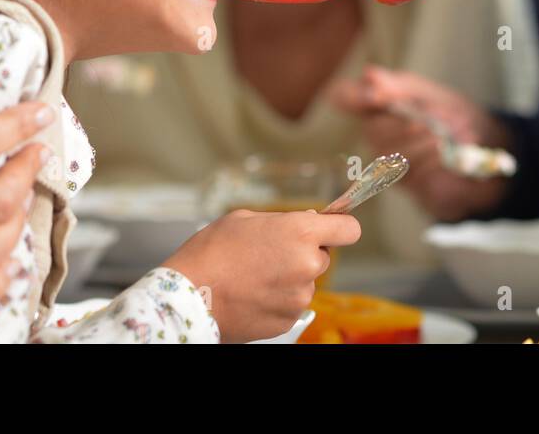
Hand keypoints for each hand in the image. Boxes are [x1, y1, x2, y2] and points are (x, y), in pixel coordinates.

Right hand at [163, 209, 360, 342]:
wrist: (189, 296)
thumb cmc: (211, 253)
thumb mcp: (245, 218)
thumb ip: (281, 221)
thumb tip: (304, 224)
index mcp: (301, 233)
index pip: (348, 230)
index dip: (339, 228)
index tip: (331, 229)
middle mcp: (307, 265)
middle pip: (321, 257)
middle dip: (302, 254)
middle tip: (270, 254)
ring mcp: (299, 297)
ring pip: (305, 282)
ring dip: (288, 278)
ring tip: (254, 276)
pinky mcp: (288, 320)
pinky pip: (291, 304)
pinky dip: (277, 299)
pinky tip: (252, 293)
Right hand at [331, 65, 506, 221]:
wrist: (481, 147)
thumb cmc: (448, 114)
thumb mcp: (426, 92)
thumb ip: (398, 85)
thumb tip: (369, 74)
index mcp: (377, 106)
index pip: (345, 97)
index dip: (351, 96)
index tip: (375, 96)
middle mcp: (376, 135)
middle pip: (377, 129)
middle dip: (414, 120)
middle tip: (444, 115)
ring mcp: (389, 163)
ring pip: (398, 152)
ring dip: (432, 138)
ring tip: (458, 130)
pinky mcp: (410, 185)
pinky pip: (417, 170)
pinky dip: (440, 156)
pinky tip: (455, 149)